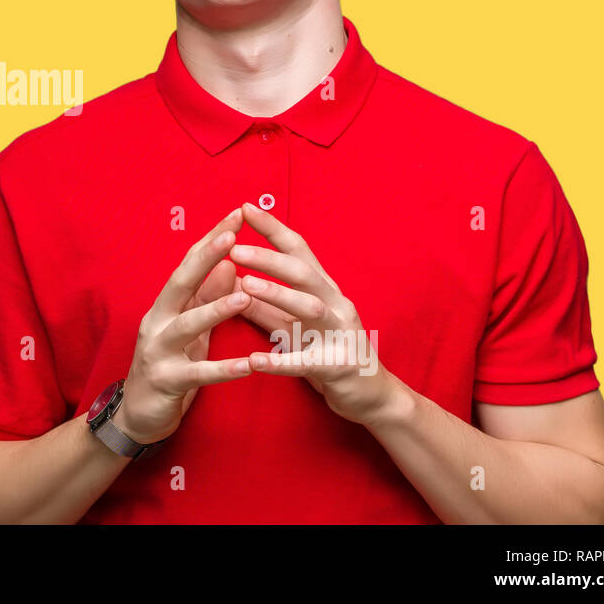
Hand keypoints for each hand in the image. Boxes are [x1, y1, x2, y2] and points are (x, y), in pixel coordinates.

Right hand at [113, 207, 254, 444]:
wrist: (137, 416)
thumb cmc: (169, 366)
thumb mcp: (188, 328)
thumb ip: (206, 297)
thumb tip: (229, 263)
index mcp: (165, 305)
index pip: (188, 264)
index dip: (211, 239)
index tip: (237, 215)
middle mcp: (157, 321)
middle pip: (180, 283)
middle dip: (206, 257)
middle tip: (233, 235)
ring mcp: (158, 351)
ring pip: (187, 326)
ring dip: (216, 310)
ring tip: (245, 296)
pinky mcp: (167, 382)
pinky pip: (198, 374)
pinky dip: (223, 369)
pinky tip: (249, 365)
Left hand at [229, 202, 399, 425]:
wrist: (372, 396)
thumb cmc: (328, 353)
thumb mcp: (294, 325)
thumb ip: (265, 306)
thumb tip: (231, 280)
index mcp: (324, 290)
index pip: (298, 251)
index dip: (272, 228)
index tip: (244, 207)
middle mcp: (336, 304)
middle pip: (303, 273)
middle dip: (269, 257)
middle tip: (234, 246)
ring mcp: (341, 334)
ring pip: (311, 308)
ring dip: (278, 295)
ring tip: (246, 285)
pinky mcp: (339, 366)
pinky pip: (308, 362)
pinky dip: (281, 361)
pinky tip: (255, 361)